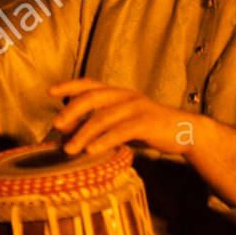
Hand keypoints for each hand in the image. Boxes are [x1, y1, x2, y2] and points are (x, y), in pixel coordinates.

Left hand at [48, 79, 194, 155]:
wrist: (185, 132)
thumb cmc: (149, 130)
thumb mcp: (122, 124)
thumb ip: (99, 125)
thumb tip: (68, 132)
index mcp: (118, 94)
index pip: (90, 84)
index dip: (69, 85)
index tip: (50, 91)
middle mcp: (126, 96)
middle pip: (92, 97)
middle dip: (71, 110)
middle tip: (56, 125)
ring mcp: (137, 108)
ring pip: (104, 117)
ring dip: (83, 133)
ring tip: (69, 149)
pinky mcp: (147, 122)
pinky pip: (121, 131)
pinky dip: (104, 141)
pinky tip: (91, 151)